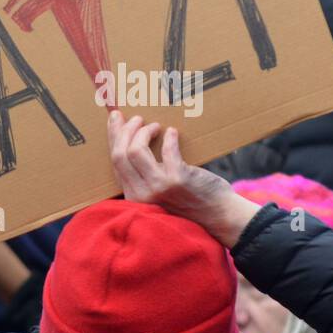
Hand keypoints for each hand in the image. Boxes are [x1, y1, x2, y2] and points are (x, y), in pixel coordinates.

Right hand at [106, 109, 259, 247]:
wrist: (218, 215)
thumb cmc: (188, 199)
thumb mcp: (157, 193)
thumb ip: (144, 175)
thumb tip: (132, 140)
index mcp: (133, 196)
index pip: (115, 161)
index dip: (113, 135)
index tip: (115, 117)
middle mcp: (141, 194)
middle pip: (120, 154)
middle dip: (125, 130)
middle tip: (136, 118)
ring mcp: (159, 187)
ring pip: (136, 150)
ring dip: (144, 132)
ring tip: (155, 126)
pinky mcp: (177, 180)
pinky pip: (167, 150)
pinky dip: (170, 137)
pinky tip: (173, 133)